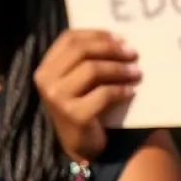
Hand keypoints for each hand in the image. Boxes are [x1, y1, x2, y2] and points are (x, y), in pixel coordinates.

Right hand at [34, 29, 140, 161]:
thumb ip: (80, 61)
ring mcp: (57, 97)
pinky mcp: (74, 114)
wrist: (79, 146)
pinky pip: (102, 94)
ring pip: (91, 70)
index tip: (118, 37)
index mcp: (44, 67)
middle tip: (132, 53)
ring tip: (136, 72)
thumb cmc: (79, 107)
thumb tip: (115, 41)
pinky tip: (131, 91)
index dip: (94, 34)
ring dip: (118, 69)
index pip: (67, 38)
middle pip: (80, 51)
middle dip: (109, 49)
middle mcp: (45, 79)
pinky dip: (120, 90)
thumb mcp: (72, 81)